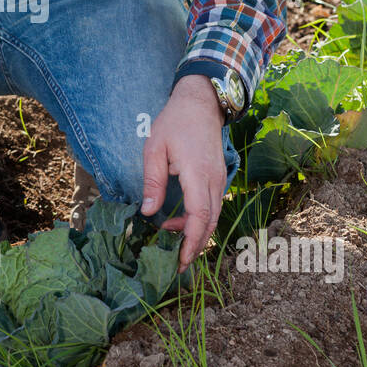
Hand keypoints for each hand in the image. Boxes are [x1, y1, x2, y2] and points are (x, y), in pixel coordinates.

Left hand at [140, 74, 226, 269]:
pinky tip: (180, 222)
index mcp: (197, 174)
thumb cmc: (175, 122)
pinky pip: (213, 206)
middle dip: (194, 246)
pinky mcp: (219, 177)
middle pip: (210, 222)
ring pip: (213, 216)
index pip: (199, 215)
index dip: (191, 240)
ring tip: (171, 240)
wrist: (200, 102)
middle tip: (176, 263)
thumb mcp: (154, 148)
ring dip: (195, 233)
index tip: (181, 260)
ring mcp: (220, 179)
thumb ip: (152, 181)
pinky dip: (200, 220)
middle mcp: (214, 180)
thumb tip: (147, 212)